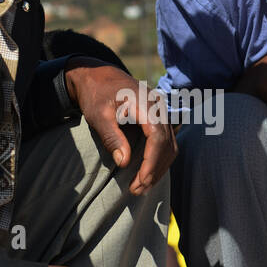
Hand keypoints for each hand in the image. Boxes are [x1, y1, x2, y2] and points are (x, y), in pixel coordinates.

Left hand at [65, 64, 175, 195]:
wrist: (98, 76)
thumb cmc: (96, 94)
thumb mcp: (98, 115)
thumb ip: (112, 137)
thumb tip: (125, 162)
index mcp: (145, 103)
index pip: (157, 137)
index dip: (151, 162)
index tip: (140, 181)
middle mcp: (159, 106)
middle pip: (167, 144)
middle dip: (155, 170)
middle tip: (138, 190)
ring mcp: (162, 111)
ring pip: (171, 145)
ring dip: (159, 168)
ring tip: (142, 186)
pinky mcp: (160, 117)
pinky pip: (167, 141)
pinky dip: (160, 159)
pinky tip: (148, 173)